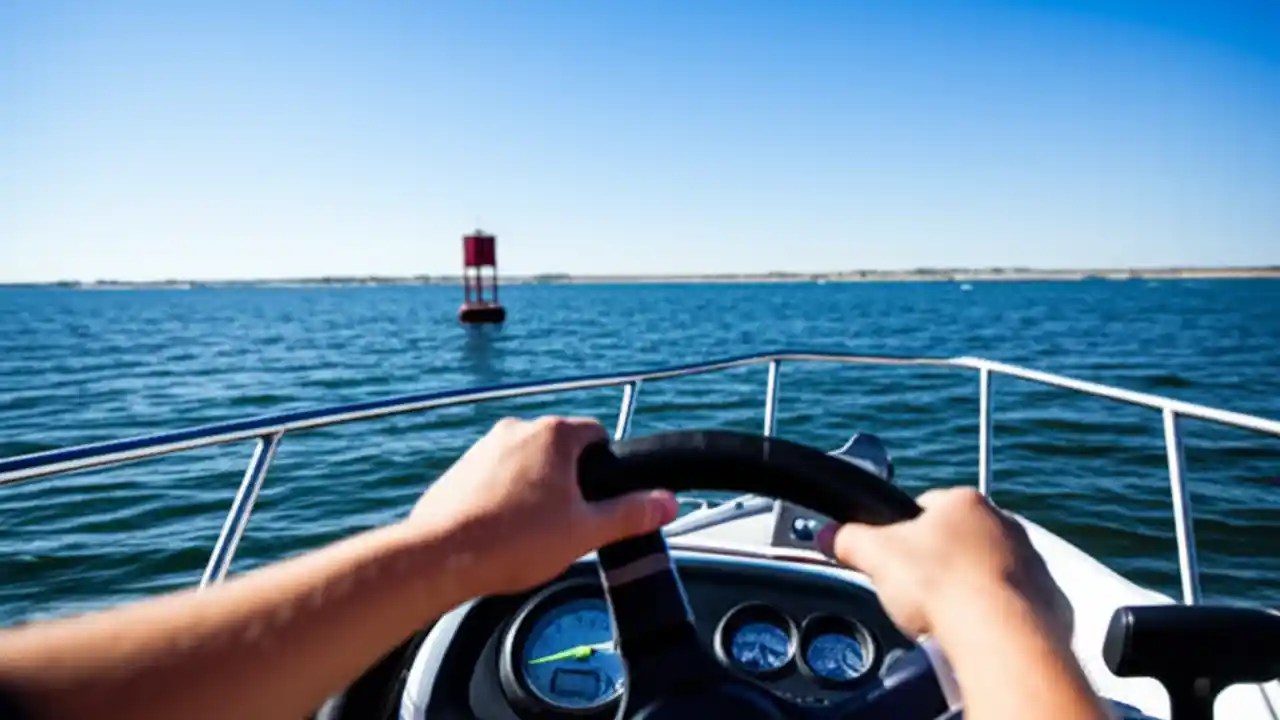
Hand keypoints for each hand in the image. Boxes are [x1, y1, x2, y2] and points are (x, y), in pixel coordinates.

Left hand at [405, 416, 678, 595]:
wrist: (439, 557)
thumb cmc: (513, 541)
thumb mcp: (586, 532)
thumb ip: (630, 514)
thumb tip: (668, 502)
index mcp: (553, 435)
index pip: (597, 434)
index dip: (606, 467)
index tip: (602, 498)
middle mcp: (517, 429)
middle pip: (560, 449)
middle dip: (569, 482)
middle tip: (568, 523)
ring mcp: (483, 447)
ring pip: (526, 463)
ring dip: (535, 489)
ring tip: (531, 533)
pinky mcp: (459, 470)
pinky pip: (494, 477)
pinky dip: (503, 498)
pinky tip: (502, 532)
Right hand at [818, 487, 1070, 642]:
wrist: (1001, 633)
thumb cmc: (943, 585)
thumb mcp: (876, 555)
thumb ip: (849, 539)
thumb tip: (830, 534)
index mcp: (963, 503)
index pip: (925, 506)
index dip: (904, 532)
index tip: (894, 556)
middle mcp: (1003, 524)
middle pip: (958, 538)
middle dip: (937, 561)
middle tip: (915, 591)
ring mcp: (1030, 560)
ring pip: (987, 569)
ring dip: (967, 587)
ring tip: (944, 617)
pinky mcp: (1047, 598)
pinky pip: (1013, 602)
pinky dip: (994, 614)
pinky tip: (975, 630)